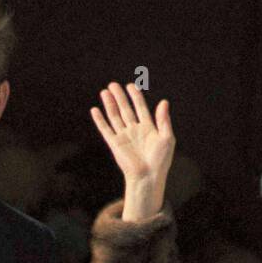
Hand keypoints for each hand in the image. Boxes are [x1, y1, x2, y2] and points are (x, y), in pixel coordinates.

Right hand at [90, 81, 174, 219]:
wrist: (148, 177)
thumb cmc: (160, 161)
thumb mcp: (167, 138)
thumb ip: (164, 120)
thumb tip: (164, 102)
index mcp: (148, 128)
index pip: (140, 107)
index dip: (135, 96)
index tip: (130, 86)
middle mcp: (134, 131)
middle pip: (125, 109)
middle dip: (119, 97)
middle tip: (113, 85)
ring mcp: (124, 137)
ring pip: (115, 116)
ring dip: (109, 104)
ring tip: (104, 91)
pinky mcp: (115, 144)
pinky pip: (105, 129)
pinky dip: (100, 120)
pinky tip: (95, 110)